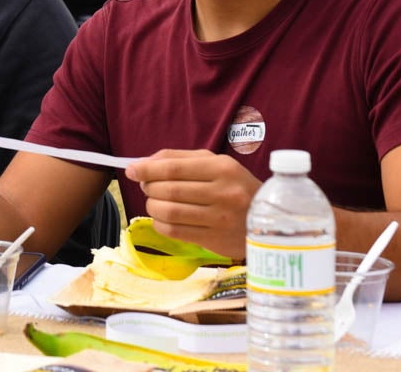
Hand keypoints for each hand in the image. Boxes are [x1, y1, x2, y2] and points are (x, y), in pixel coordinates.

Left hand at [125, 149, 261, 258]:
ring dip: (152, 206)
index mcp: (222, 169)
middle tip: (145, 186)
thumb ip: (179, 158)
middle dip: (148, 187)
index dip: (147, 169)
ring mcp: (219, 219)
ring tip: (154, 202)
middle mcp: (222, 193)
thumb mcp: (215, 163)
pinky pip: (175, 232)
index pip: (174, 168)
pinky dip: (160, 224)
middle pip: (169, 190)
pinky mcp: (214, 240)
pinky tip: (163, 218)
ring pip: (169, 213)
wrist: (269, 220)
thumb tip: (143, 163)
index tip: (131, 170)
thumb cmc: (235, 186)